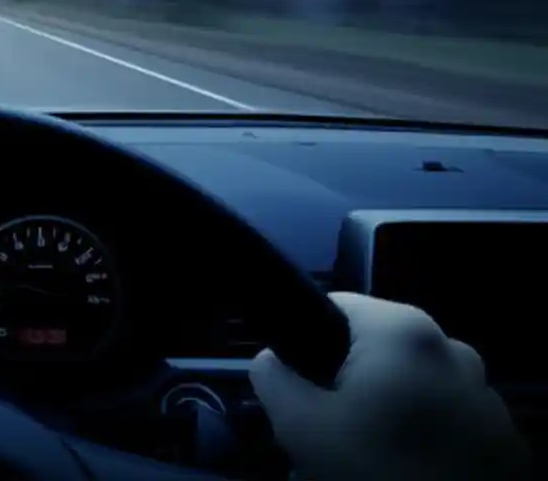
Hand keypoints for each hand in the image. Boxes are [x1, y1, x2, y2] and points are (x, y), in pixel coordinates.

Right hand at [250, 292, 530, 480]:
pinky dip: (418, 436)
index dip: (306, 343)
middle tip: (327, 436)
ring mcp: (483, 391)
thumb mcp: (301, 427)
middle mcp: (451, 347)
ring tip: (362, 459)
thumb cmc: (377, 467)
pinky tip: (403, 468)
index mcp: (403, 330)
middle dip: (344, 387)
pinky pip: (441, 418)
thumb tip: (272, 360)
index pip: (335, 306)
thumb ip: (274, 379)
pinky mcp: (500, 433)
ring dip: (381, 413)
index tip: (301, 392)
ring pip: (408, 386)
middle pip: (372, 351)